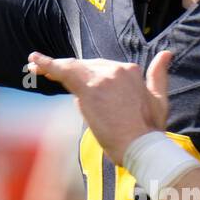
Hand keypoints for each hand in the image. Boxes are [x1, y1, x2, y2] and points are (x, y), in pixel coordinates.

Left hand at [28, 49, 171, 165]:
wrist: (141, 145)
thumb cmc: (149, 130)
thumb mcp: (159, 98)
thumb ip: (159, 75)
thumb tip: (166, 54)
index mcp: (131, 71)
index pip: (102, 69)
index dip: (87, 74)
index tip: (76, 80)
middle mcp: (116, 70)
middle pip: (86, 68)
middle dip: (69, 72)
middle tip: (45, 73)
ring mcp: (103, 77)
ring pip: (73, 69)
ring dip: (53, 67)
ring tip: (35, 67)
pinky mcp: (89, 88)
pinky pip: (63, 71)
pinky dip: (47, 64)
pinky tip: (34, 61)